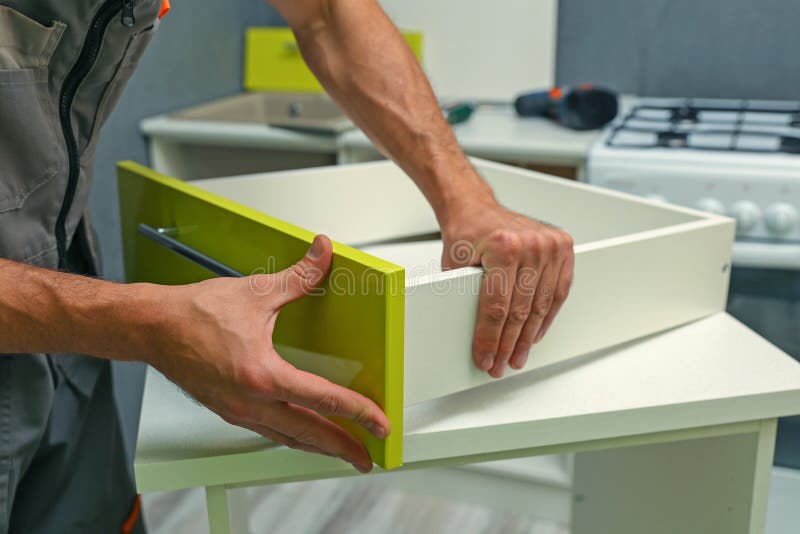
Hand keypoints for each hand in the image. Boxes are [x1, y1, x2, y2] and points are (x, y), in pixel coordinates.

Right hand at [148, 235, 388, 472]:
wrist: (151, 327)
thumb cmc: (194, 313)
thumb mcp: (255, 293)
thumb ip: (298, 277)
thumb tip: (323, 254)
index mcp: (261, 376)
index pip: (323, 400)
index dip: (358, 413)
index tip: (379, 424)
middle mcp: (250, 402)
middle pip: (309, 434)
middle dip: (343, 448)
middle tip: (368, 458)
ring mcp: (237, 411)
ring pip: (288, 439)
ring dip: (318, 447)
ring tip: (341, 452)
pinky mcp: (228, 410)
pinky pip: (268, 432)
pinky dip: (292, 437)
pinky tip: (300, 433)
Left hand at [442, 200, 573, 377]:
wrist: (476, 208)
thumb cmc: (466, 234)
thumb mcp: (454, 266)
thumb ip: (463, 297)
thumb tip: (471, 336)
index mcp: (504, 247)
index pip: (497, 307)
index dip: (490, 340)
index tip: (485, 359)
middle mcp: (531, 244)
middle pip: (520, 310)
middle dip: (508, 344)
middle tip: (501, 365)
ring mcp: (550, 245)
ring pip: (541, 305)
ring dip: (529, 336)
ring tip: (518, 356)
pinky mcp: (563, 246)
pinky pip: (559, 291)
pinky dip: (547, 315)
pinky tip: (536, 333)